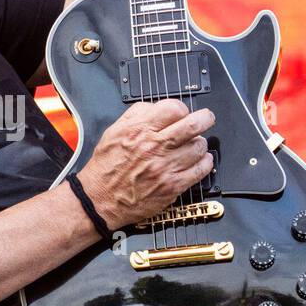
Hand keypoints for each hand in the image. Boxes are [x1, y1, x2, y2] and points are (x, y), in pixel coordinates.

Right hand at [78, 99, 214, 228]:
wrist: (99, 199)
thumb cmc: (106, 167)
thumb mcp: (114, 131)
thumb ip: (137, 114)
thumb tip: (157, 106)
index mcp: (140, 130)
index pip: (174, 108)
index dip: (181, 108)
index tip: (182, 113)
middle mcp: (154, 147)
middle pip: (193, 125)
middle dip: (205, 119)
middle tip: (206, 119)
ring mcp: (166, 167)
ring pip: (200, 147)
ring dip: (200, 143)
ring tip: (193, 145)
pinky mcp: (172, 186)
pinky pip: (201, 170)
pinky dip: (205, 163)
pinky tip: (199, 161)